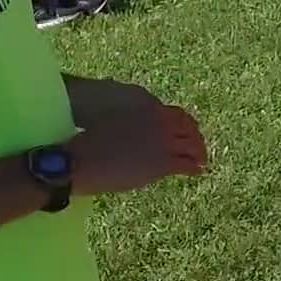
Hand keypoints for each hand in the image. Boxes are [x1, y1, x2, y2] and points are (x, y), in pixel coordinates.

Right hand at [66, 78, 207, 194]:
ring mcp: (163, 141)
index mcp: (147, 108)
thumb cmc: (85, 142)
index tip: (188, 130)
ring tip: (202, 160)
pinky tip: (197, 171)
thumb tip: (126, 126)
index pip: (177, 114)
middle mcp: (160, 122)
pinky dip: (194, 168)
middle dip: (195, 138)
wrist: (78, 160)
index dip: (185, 124)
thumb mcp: (111, 121)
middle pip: (188, 128)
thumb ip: (127, 120)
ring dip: (198, 153)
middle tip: (198, 147)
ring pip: (191, 145)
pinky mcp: (162, 162)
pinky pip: (186, 163)